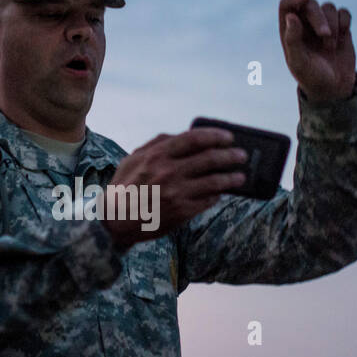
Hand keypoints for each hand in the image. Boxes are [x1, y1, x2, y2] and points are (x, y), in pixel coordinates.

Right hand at [102, 128, 247, 248]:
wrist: (115, 221)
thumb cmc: (124, 187)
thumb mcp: (133, 158)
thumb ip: (157, 144)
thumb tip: (183, 135)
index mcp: (157, 155)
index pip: (195, 138)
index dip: (216, 136)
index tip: (228, 137)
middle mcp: (169, 172)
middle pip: (210, 158)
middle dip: (231, 156)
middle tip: (241, 156)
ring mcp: (177, 193)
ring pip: (215, 181)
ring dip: (232, 178)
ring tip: (240, 177)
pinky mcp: (182, 212)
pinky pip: (208, 200)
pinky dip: (217, 195)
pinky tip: (221, 192)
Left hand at [279, 0, 356, 102]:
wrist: (334, 89)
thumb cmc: (311, 77)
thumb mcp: (299, 62)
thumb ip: (292, 40)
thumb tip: (290, 16)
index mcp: (289, 31)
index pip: (287, 4)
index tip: (304, 3)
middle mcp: (305, 24)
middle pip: (310, 3)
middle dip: (319, 17)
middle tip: (325, 35)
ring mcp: (323, 24)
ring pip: (328, 7)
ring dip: (332, 24)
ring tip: (330, 46)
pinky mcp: (340, 27)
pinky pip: (343, 12)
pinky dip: (345, 21)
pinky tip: (342, 37)